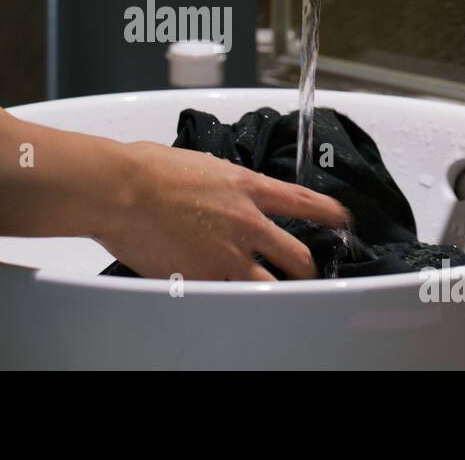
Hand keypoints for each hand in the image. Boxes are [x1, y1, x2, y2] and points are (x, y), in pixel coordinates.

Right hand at [97, 141, 349, 280]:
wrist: (122, 189)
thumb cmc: (150, 170)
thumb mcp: (204, 166)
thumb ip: (226, 184)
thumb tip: (227, 194)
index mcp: (247, 188)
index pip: (304, 203)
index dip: (330, 216)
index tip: (342, 222)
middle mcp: (246, 224)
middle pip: (297, 256)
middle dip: (307, 270)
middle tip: (307, 274)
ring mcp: (226, 256)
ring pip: (269, 285)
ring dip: (273, 291)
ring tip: (272, 296)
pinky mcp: (203, 278)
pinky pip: (226, 295)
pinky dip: (227, 298)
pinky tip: (222, 297)